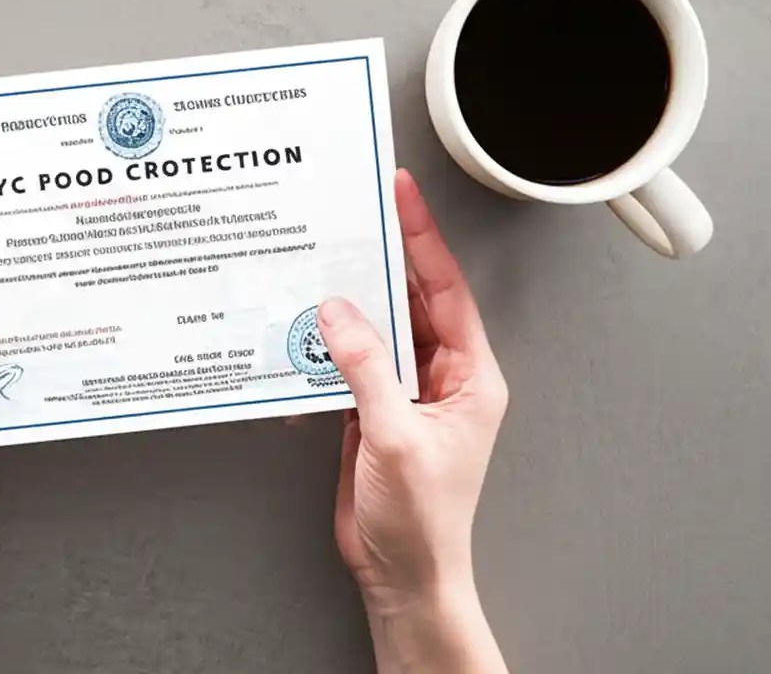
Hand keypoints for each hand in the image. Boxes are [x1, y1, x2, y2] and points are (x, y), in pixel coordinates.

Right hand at [318, 171, 507, 660]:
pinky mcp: (369, 412)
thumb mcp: (396, 436)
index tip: (403, 196)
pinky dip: (324, 347)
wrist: (400, 573)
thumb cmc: (422, 519)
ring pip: (373, 331)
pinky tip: (301, 330)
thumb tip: (337, 313)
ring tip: (319, 264)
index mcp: (469, 376)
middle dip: (381, 261)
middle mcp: (439, 377)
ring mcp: (402, 394)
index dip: (423, 240)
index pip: (445, 291)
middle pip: (408, 302)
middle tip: (352, 217)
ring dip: (347, 304)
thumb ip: (365, 370)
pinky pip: (347, 364)